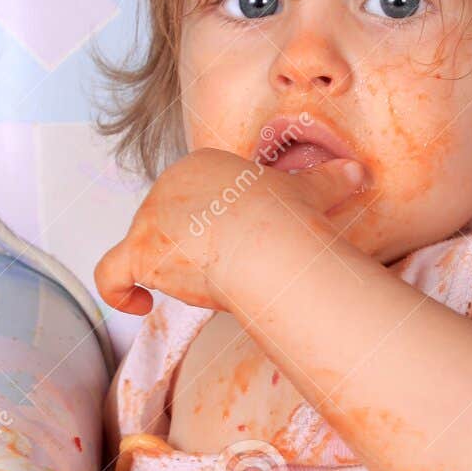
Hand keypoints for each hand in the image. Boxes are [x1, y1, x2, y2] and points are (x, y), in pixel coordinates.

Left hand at [94, 148, 366, 314]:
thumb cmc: (290, 216)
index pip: (195, 200)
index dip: (212, 226)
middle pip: (168, 224)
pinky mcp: (138, 253)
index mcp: (202, 164)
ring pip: (147, 249)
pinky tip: (138, 305)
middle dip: (192, 249)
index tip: (235, 246)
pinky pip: (111, 274)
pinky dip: (119, 292)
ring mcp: (149, 219)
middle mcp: (167, 183)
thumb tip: (361, 172)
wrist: (267, 240)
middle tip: (227, 271)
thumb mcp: (310, 193)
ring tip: (205, 286)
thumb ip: (328, 182)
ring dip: (169, 269)